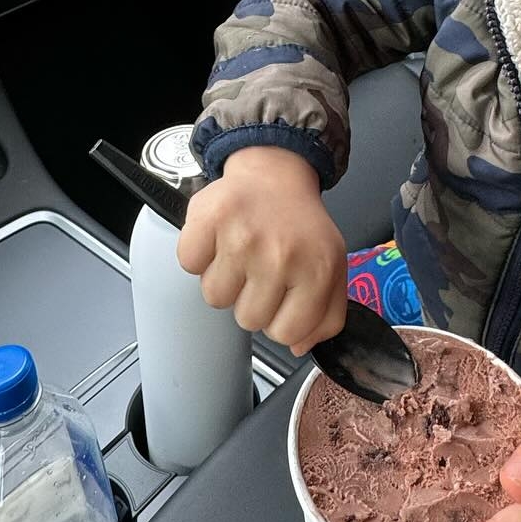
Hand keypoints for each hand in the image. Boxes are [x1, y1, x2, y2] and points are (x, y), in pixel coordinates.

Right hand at [178, 147, 346, 354]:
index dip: (279, 319)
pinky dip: (199, 254)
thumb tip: (298, 347)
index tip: (282, 293)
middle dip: (251, 298)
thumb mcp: (331, 270)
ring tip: (241, 252)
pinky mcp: (208, 218)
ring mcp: (242, 236)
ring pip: (215, 297)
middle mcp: (280, 255)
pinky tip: (219, 239)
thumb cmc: (301, 226)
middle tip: (261, 267)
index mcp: (317, 271)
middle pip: (247, 319)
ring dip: (224, 279)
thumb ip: (326, 317)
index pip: (285, 335)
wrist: (276, 174)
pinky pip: (189, 264)